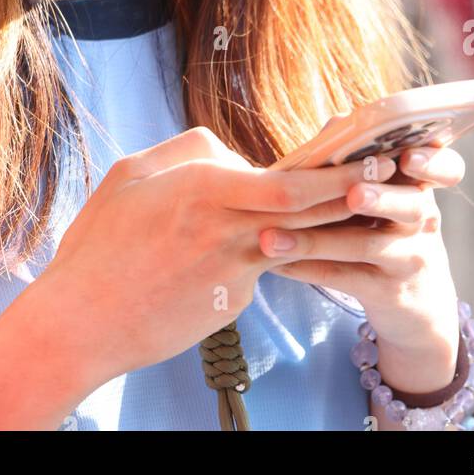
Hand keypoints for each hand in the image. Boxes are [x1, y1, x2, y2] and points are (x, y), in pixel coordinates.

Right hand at [44, 127, 398, 390]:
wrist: (82, 323)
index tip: (368, 151)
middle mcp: (228, 233)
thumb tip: (228, 152)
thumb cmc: (99, 244)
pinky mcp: (231, 305)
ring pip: (292, 242)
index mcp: (205, 193)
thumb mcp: (132, 174)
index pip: (289, 181)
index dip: (334, 170)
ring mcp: (233, 274)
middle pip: (308, 212)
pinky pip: (258, 268)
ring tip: (360, 205)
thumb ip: (187, 152)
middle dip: (354, 193)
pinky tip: (278, 247)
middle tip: (391, 175)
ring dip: (328, 225)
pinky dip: (273, 253)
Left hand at [261, 142, 464, 382]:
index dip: (432, 162)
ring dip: (316, 240)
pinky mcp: (387, 292)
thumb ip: (362, 158)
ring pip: (366, 246)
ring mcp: (408, 259)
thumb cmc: (387, 226)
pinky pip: (344, 278)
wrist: (415, 299)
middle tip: (354, 194)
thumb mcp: (388, 193)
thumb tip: (338, 123)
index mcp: (422, 186)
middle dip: (380, 198)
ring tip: (272, 238)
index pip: (447, 168)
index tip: (408, 158)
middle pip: (411, 206)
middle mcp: (422, 221)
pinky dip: (306, 268)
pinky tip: (274, 262)